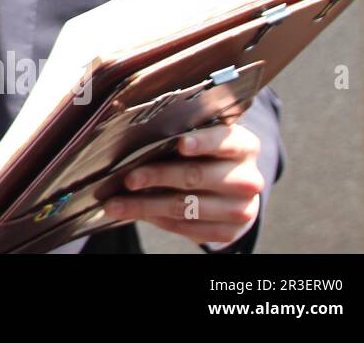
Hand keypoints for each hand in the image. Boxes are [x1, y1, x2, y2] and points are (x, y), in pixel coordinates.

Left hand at [103, 121, 263, 247]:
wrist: (234, 191)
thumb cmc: (207, 155)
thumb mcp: (203, 138)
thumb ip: (180, 133)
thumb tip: (129, 132)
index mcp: (243, 146)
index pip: (224, 141)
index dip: (203, 142)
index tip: (181, 144)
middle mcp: (247, 178)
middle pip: (196, 175)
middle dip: (157, 176)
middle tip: (128, 179)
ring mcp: (241, 208)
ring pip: (185, 206)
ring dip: (145, 205)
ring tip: (115, 204)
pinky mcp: (229, 232)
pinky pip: (186, 227)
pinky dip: (157, 220)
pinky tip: (136, 213)